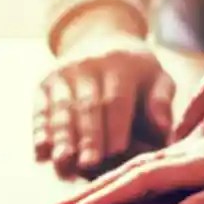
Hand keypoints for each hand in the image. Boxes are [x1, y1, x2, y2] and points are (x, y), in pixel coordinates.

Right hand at [35, 34, 174, 174]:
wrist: (100, 39)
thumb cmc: (136, 72)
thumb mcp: (157, 78)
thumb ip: (161, 102)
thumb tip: (162, 129)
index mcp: (121, 64)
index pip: (117, 100)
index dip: (116, 126)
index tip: (117, 152)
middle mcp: (88, 64)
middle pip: (88, 106)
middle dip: (88, 137)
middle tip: (89, 164)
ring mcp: (63, 73)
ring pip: (62, 109)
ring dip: (62, 137)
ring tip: (63, 161)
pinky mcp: (44, 84)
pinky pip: (41, 109)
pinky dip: (40, 130)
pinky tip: (41, 150)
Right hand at [55, 125, 203, 203]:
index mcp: (195, 165)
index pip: (141, 182)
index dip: (107, 198)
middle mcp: (185, 157)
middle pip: (128, 174)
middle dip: (91, 193)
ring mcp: (187, 157)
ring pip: (136, 170)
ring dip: (104, 187)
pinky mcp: (193, 161)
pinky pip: (149, 171)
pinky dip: (125, 181)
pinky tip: (116, 190)